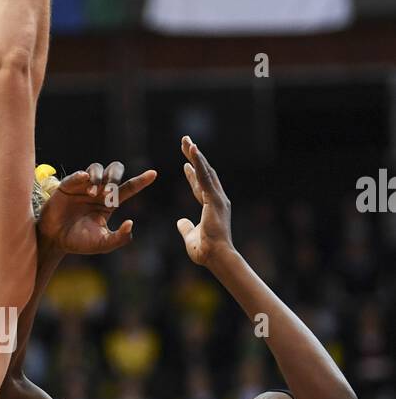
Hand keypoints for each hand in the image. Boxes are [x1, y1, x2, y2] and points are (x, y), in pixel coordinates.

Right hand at [37, 161, 156, 255]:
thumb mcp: (103, 244)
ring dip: (99, 177)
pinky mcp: (68, 186)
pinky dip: (82, 176)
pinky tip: (85, 182)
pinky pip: (77, 175)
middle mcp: (98, 191)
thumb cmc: (79, 242)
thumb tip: (130, 224)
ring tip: (93, 193)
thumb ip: (119, 238)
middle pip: (114, 171)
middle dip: (115, 176)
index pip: (129, 188)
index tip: (154, 174)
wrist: (55, 241)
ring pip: (96, 168)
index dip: (141, 181)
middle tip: (109, 191)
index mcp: (109, 203)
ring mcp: (83, 187)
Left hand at [176, 136, 233, 266]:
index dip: (193, 175)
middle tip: (186, 142)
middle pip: (204, 173)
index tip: (186, 164)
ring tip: (186, 141)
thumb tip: (180, 221)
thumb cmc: (206, 252)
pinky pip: (205, 177)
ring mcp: (217, 198)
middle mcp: (217, 199)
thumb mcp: (191, 237)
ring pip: (205, 171)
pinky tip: (192, 150)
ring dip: (195, 155)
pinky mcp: (214, 199)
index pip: (200, 186)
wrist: (216, 257)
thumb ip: (186, 228)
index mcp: (212, 207)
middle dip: (194, 158)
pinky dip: (198, 163)